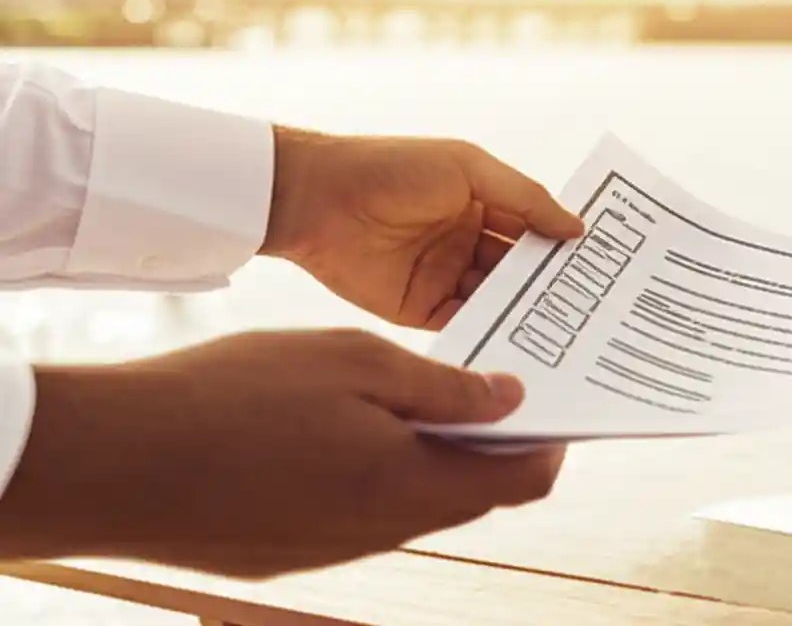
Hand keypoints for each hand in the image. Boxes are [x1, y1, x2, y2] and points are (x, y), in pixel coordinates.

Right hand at [0, 330, 563, 576]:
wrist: (117, 462)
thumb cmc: (235, 398)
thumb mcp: (354, 363)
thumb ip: (444, 387)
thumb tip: (508, 400)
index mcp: (413, 485)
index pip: (523, 481)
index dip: (551, 441)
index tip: (554, 404)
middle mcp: (386, 532)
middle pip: (474, 494)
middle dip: (495, 446)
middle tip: (487, 387)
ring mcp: (338, 548)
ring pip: (418, 503)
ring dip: (435, 457)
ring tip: (418, 396)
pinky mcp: (296, 548)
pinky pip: (367, 514)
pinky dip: (384, 474)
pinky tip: (354, 429)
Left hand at [261, 127, 583, 328]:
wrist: (316, 200)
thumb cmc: (392, 170)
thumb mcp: (469, 169)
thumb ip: (525, 198)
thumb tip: (577, 227)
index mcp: (479, 202)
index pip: (532, 228)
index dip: (563, 245)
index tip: (603, 265)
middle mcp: (466, 242)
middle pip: (519, 269)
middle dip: (552, 284)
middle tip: (597, 307)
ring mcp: (445, 277)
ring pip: (498, 300)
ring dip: (528, 312)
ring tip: (571, 331)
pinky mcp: (421, 310)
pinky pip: (466, 325)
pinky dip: (492, 334)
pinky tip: (524, 345)